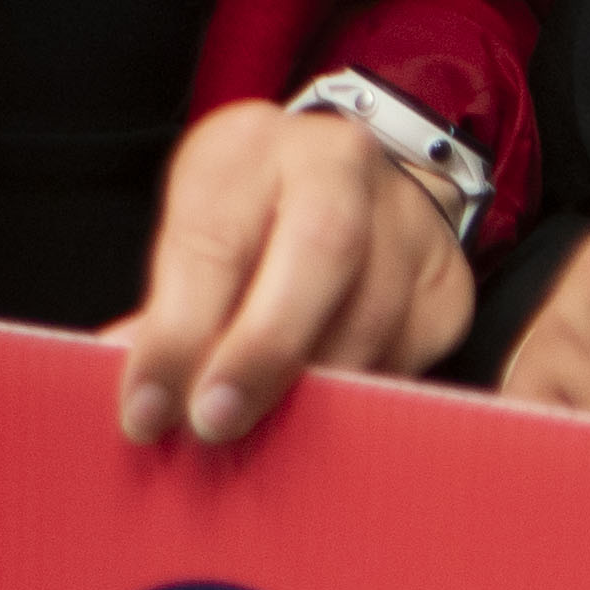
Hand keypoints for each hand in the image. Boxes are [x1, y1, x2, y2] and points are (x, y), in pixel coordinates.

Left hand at [114, 96, 481, 447]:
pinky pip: (410, 356)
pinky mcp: (447, 282)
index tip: (148, 412)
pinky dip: (363, 401)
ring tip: (266, 442)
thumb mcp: (199, 237)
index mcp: (251, 147)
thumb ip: (168, 313)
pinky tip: (324, 425)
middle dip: (263, 349)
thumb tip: (142, 402)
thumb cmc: (254, 221)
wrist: (353, 186)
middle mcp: (339, 164)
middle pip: (319, 252)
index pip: (212, 238)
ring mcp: (407, 221)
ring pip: (373, 316)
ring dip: (314, 391)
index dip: (176, 333)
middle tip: (216, 423)